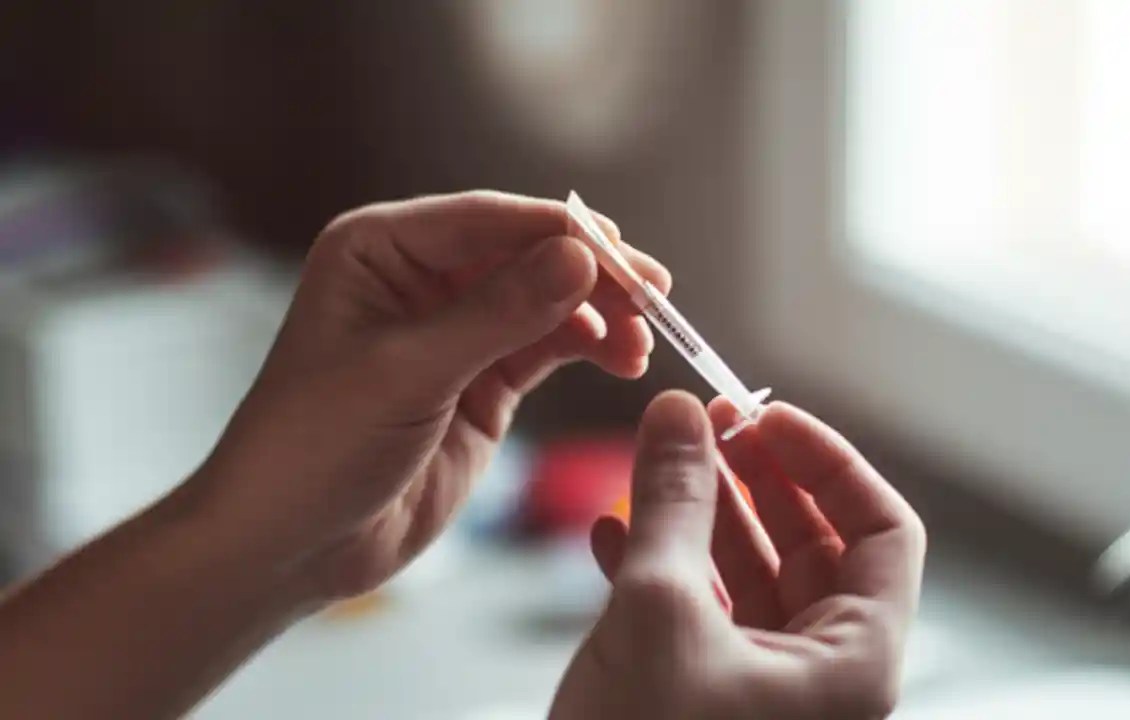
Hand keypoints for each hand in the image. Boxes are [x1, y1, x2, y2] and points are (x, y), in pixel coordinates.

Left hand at [194, 190, 669, 599]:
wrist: (290, 542)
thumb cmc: (316, 446)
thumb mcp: (408, 374)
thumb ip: (498, 315)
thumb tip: (582, 259)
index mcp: (380, 249)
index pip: (489, 220)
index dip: (563, 233)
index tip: (625, 259)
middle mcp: (419, 277)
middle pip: (527, 253)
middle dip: (593, 273)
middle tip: (655, 295)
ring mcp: (454, 330)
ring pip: (547, 299)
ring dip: (599, 314)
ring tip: (641, 342)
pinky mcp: (480, 380)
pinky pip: (547, 346)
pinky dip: (588, 347)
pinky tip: (622, 357)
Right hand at [551, 392, 924, 719]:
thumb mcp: (659, 614)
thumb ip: (675, 504)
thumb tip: (680, 418)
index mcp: (852, 666)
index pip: (883, 533)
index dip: (829, 462)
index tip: (767, 414)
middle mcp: (821, 679)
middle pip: (814, 548)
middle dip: (758, 480)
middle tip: (710, 426)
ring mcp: (764, 693)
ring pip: (752, 577)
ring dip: (703, 516)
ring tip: (659, 464)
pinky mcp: (707, 703)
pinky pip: (703, 616)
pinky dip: (664, 569)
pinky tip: (612, 534)